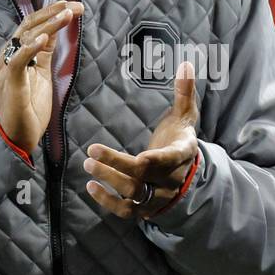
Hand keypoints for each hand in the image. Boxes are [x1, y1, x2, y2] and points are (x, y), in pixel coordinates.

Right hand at [0, 0, 83, 152]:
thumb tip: (53, 33)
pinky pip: (18, 60)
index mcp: (17, 53)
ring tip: (65, 14)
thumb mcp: (41, 74)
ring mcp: (8, 68)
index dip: (52, 13)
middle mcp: (9, 56)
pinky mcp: (10, 82)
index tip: (74, 7)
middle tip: (74, 5)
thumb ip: (44, 53)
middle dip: (52, 12)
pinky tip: (44, 38)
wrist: (15, 137)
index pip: (33, 25)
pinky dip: (30, 47)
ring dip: (47, 24)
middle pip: (29, 25)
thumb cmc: (27, 108)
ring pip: (25, 37)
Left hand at [85, 60, 199, 219]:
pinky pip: (126, 210)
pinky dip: (108, 202)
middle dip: (117, 165)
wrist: (185, 173)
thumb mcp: (185, 116)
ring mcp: (158, 196)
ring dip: (109, 182)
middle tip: (91, 152)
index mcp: (183, 154)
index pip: (172, 160)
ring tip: (88, 165)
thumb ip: (184, 92)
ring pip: (134, 194)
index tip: (140, 157)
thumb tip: (186, 64)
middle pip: (144, 176)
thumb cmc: (179, 138)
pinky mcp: (145, 208)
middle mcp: (172, 178)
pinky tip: (91, 187)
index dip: (158, 161)